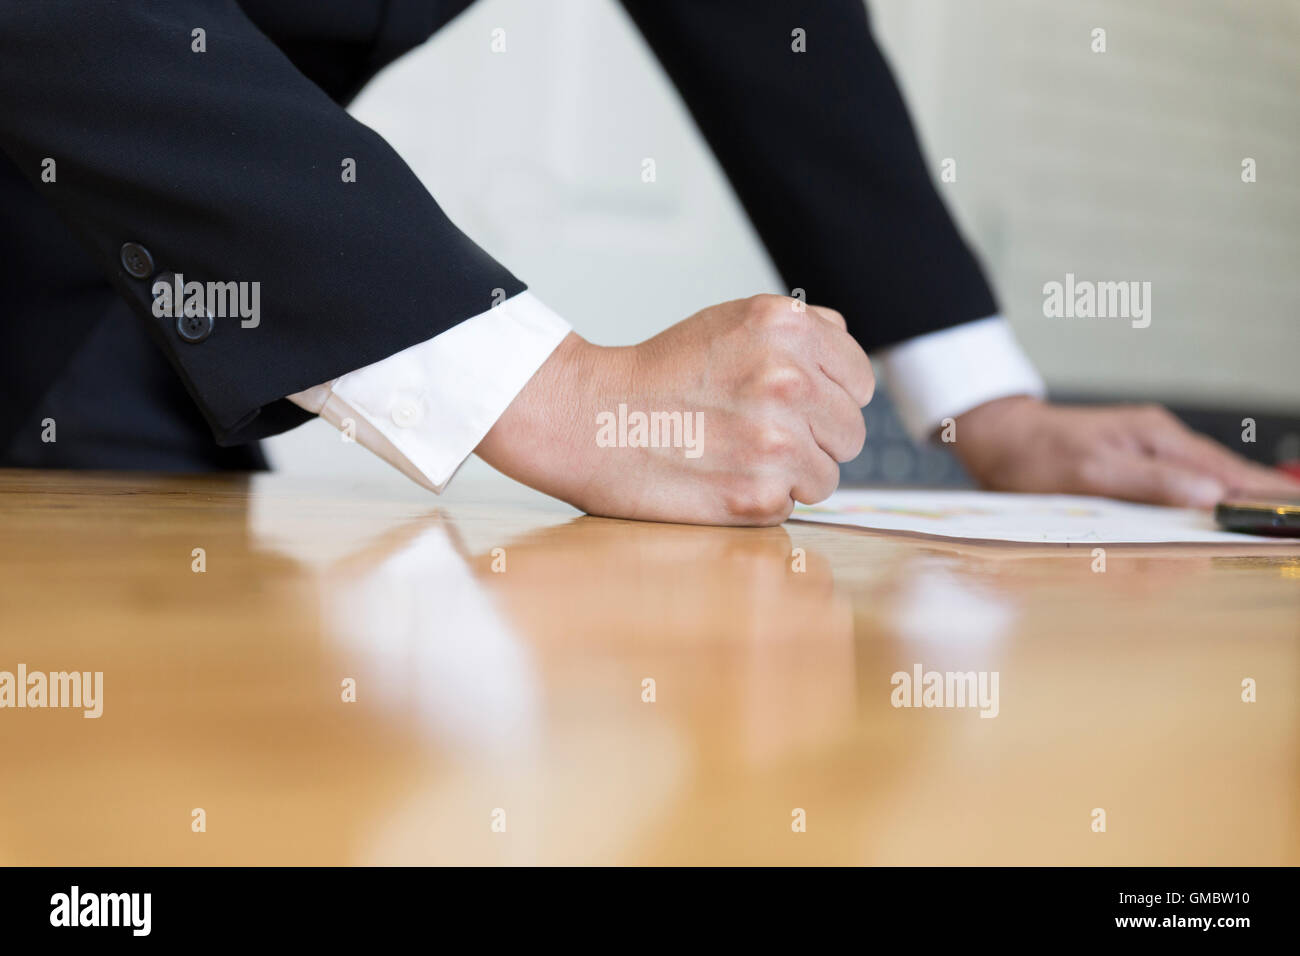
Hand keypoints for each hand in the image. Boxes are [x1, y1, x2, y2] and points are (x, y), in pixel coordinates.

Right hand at [475, 295, 873, 524]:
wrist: (589, 420)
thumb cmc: (661, 374)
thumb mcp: (733, 322)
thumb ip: (803, 334)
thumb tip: (852, 360)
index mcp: (787, 327)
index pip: (859, 381)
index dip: (827, 396)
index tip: (788, 403)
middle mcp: (788, 379)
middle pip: (850, 432)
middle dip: (811, 437)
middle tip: (754, 432)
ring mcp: (775, 442)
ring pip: (826, 476)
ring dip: (789, 474)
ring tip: (735, 455)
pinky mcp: (757, 496)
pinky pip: (791, 506)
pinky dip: (760, 500)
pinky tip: (720, 478)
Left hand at [951, 396, 1299, 507]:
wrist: (997, 436)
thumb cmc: (1034, 454)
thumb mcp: (1088, 471)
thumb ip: (1149, 482)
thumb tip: (1210, 494)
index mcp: (1157, 438)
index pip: (1227, 471)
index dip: (1264, 495)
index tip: (1292, 514)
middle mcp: (1159, 440)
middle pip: (1225, 474)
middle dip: (1261, 498)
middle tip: (1289, 523)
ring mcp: (1146, 450)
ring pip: (1205, 479)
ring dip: (1236, 500)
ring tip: (1269, 519)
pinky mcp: (1131, 464)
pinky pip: (1178, 484)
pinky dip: (1202, 499)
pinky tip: (1215, 512)